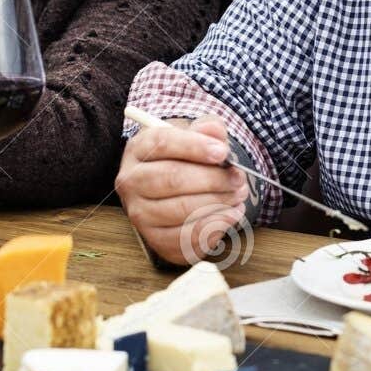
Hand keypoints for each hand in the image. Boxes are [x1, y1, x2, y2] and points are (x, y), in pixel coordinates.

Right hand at [115, 115, 248, 265]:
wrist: (175, 191)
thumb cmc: (186, 160)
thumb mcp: (196, 137)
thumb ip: (207, 129)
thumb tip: (215, 132)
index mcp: (138, 149)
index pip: (162, 143)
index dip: (195, 146)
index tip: (223, 153)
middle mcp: (131, 182)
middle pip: (173, 178)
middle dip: (213, 179)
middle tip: (239, 179)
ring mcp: (140, 214)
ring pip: (182, 210)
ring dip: (219, 203)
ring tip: (238, 196)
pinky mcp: (155, 240)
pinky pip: (187, 238)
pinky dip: (215, 227)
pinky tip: (230, 215)